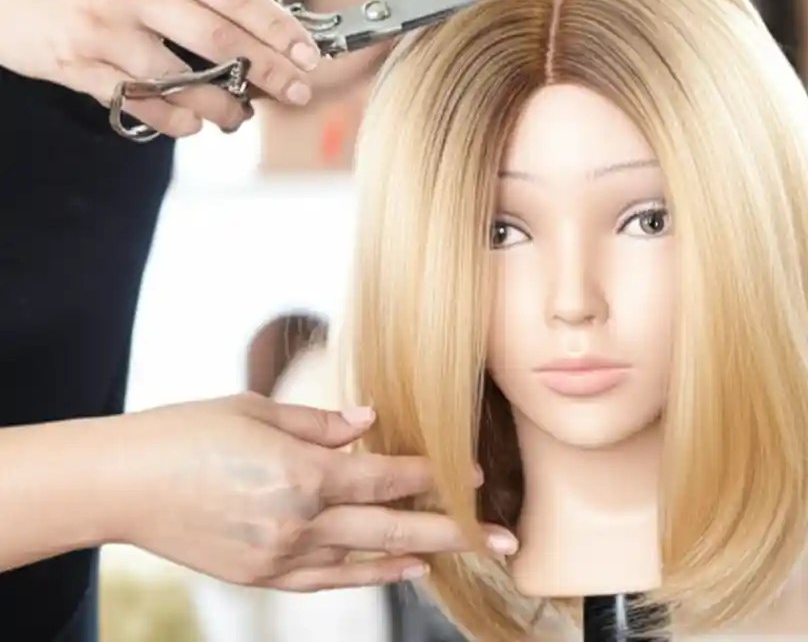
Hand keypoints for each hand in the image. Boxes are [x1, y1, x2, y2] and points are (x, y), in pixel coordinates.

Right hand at [0, 0, 321, 137]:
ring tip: (239, 113)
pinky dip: (177, 120)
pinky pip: (144, 103)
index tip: (307, 52)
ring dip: (223, 106)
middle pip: (219, 38)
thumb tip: (260, 1)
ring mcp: (101, 27)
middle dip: (268, 71)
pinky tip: (193, 123)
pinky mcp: (76, 64)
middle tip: (296, 91)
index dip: (276, 26)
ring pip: (184, 81)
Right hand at [106, 394, 517, 591]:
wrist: (120, 484)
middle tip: (505, 540)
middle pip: (393, 525)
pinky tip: (402, 569)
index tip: (475, 475)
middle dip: (456, 531)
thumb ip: (322, 422)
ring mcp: (280, 554)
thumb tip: (373, 423)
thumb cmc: (186, 433)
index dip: (436, 477)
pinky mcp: (262, 575)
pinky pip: (330, 580)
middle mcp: (298, 519)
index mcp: (300, 470)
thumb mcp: (257, 410)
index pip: (388, 477)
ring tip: (466, 555)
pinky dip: (371, 575)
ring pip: (367, 558)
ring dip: (420, 554)